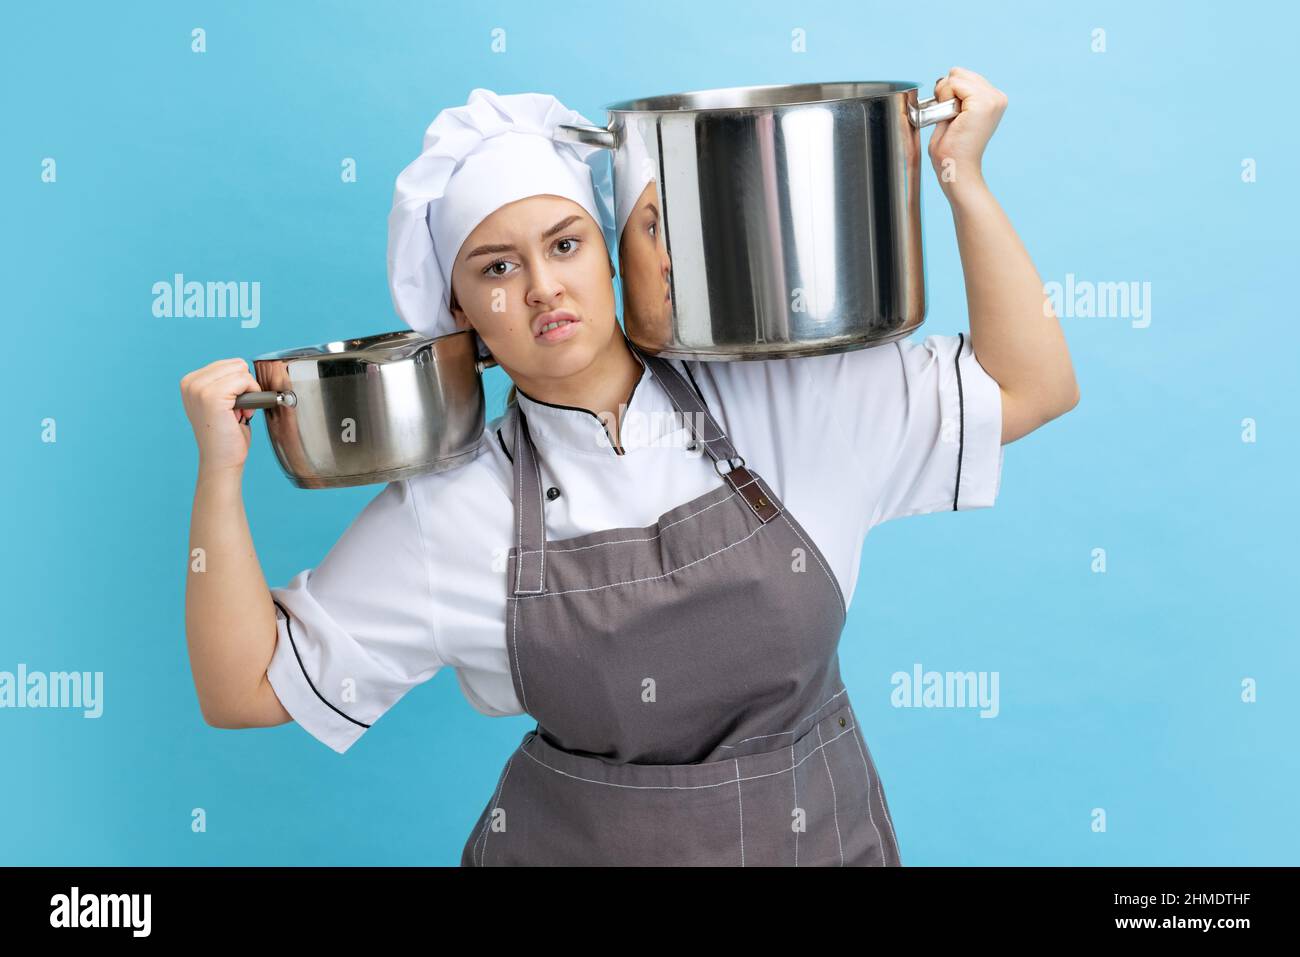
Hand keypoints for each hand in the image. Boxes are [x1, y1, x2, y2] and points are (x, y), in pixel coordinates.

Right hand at [179, 358, 261, 475]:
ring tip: (238, 413)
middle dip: (245, 387)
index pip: (230, 364)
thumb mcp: (222, 401)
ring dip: (249, 393)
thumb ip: (225, 381)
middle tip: (237, 411)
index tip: (232, 406)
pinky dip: (252, 396)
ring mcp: (199, 388)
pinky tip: (243, 413)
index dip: (239, 385)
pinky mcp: (211, 396)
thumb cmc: (226, 435)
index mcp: (190, 381)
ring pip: (242, 371)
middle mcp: (190, 382)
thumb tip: (242, 365)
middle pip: (237, 364)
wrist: (221, 461)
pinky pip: (245, 380)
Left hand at [928, 67, 1006, 196]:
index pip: (963, 76)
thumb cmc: (951, 150)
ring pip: (955, 77)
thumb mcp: (953, 114)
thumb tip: (950, 73)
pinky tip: (951, 118)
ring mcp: (992, 99)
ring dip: (944, 97)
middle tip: (949, 118)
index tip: (951, 115)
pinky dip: (944, 99)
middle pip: (959, 72)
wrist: (956, 170)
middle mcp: (997, 97)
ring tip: (952, 120)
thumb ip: (955, 93)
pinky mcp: (983, 104)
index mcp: (993, 99)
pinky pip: (953, 84)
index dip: (948, 92)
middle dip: (946, 92)